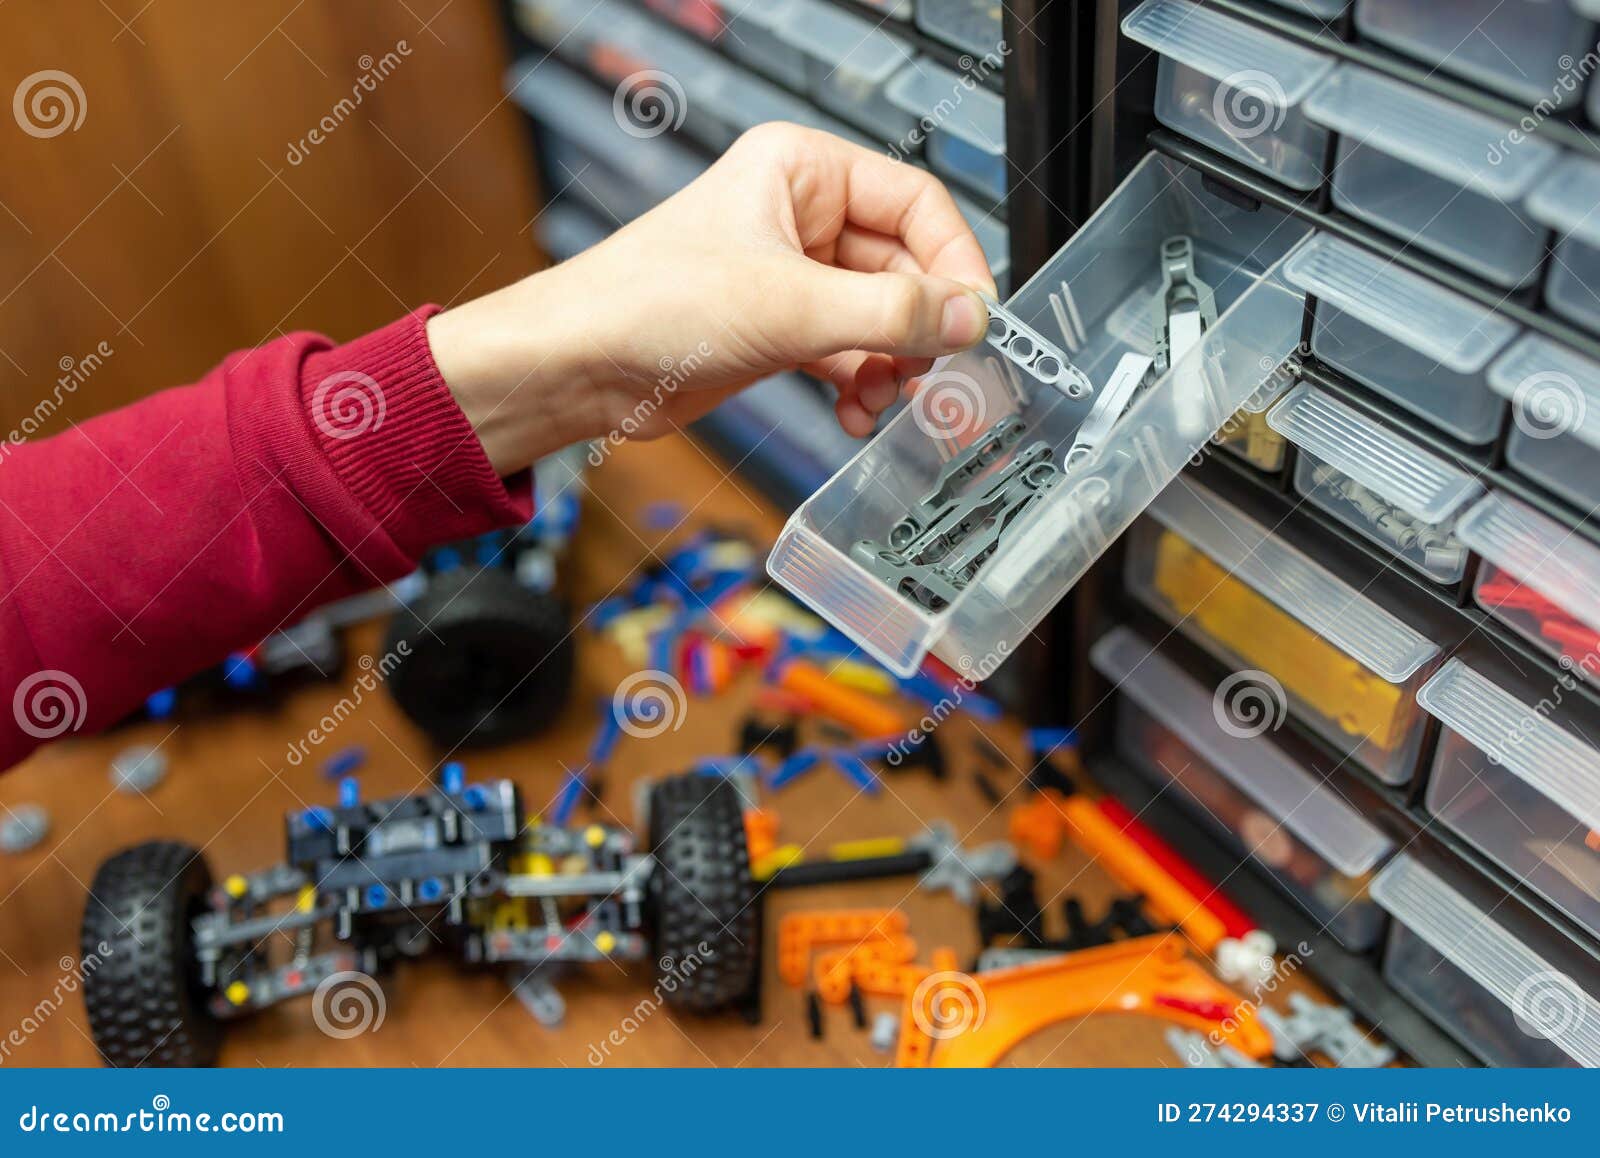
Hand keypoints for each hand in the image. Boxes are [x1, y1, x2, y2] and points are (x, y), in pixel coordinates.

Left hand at [426, 123, 996, 475]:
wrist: (579, 367)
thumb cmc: (648, 303)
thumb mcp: (789, 306)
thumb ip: (890, 315)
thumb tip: (969, 320)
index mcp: (802, 171)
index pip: (916, 204)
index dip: (953, 263)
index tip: (974, 320)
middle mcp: (802, 216)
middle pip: (903, 268)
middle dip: (920, 329)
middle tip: (937, 378)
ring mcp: (792, 277)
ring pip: (880, 318)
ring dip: (891, 365)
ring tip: (885, 400)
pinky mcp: (778, 330)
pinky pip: (849, 352)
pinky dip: (861, 383)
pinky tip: (857, 412)